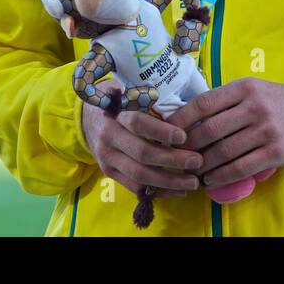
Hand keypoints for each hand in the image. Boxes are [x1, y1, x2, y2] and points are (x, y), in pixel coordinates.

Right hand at [81, 83, 203, 198]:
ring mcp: (108, 159)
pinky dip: (158, 191)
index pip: (138, 124)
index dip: (161, 131)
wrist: (86, 119)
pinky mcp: (110, 174)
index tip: (183, 136)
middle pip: (142, 154)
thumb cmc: (115, 102)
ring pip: (140, 175)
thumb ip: (142, 94)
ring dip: (169, 182)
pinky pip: (135, 187)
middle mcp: (109, 138)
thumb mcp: (124, 91)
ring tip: (193, 183)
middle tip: (197, 161)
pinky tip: (178, 191)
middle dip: (172, 160)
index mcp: (115, 115)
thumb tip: (171, 96)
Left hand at [164, 78, 283, 188]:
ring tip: (192, 172)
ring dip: (202, 166)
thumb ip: (229, 100)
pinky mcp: (276, 151)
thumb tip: (190, 117)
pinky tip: (212, 180)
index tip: (167, 132)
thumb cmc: (283, 101)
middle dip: (188, 147)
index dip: (181, 119)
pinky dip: (221, 176)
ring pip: (223, 152)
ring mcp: (266, 129)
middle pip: (209, 130)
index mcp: (245, 87)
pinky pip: (241, 167)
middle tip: (176, 158)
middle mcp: (254, 106)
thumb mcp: (256, 90)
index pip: (204, 103)